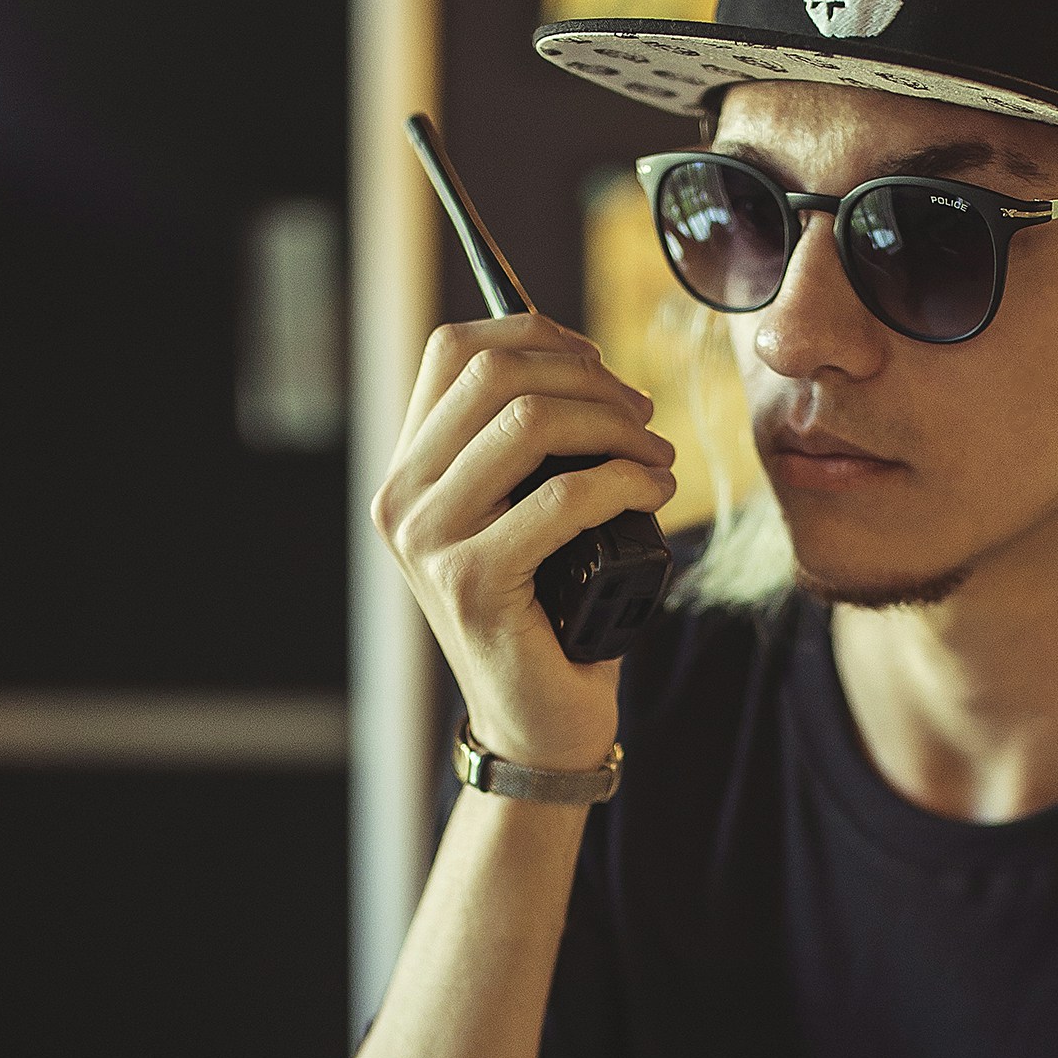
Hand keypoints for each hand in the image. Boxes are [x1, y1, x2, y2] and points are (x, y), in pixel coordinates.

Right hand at [371, 314, 676, 771]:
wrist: (540, 724)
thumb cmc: (550, 613)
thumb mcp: (524, 513)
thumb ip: (524, 446)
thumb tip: (579, 359)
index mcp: (407, 472)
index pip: (453, 351)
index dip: (534, 334)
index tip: (598, 364)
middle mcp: (401, 500)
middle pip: (493, 373)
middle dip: (587, 377)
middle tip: (642, 414)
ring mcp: (428, 542)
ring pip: (528, 422)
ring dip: (613, 425)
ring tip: (656, 454)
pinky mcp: (472, 583)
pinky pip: (562, 497)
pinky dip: (625, 480)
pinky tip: (656, 490)